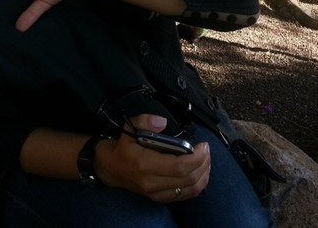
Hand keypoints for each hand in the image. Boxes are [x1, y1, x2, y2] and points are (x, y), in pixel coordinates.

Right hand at [95, 114, 210, 202]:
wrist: (110, 169)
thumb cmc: (123, 147)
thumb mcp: (129, 128)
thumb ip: (144, 120)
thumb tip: (162, 122)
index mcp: (145, 165)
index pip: (179, 167)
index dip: (197, 158)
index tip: (203, 145)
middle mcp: (152, 183)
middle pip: (188, 179)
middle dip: (204, 164)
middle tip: (207, 149)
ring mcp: (156, 193)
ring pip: (190, 190)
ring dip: (203, 175)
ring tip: (206, 159)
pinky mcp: (159, 198)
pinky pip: (185, 195)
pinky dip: (198, 184)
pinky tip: (200, 172)